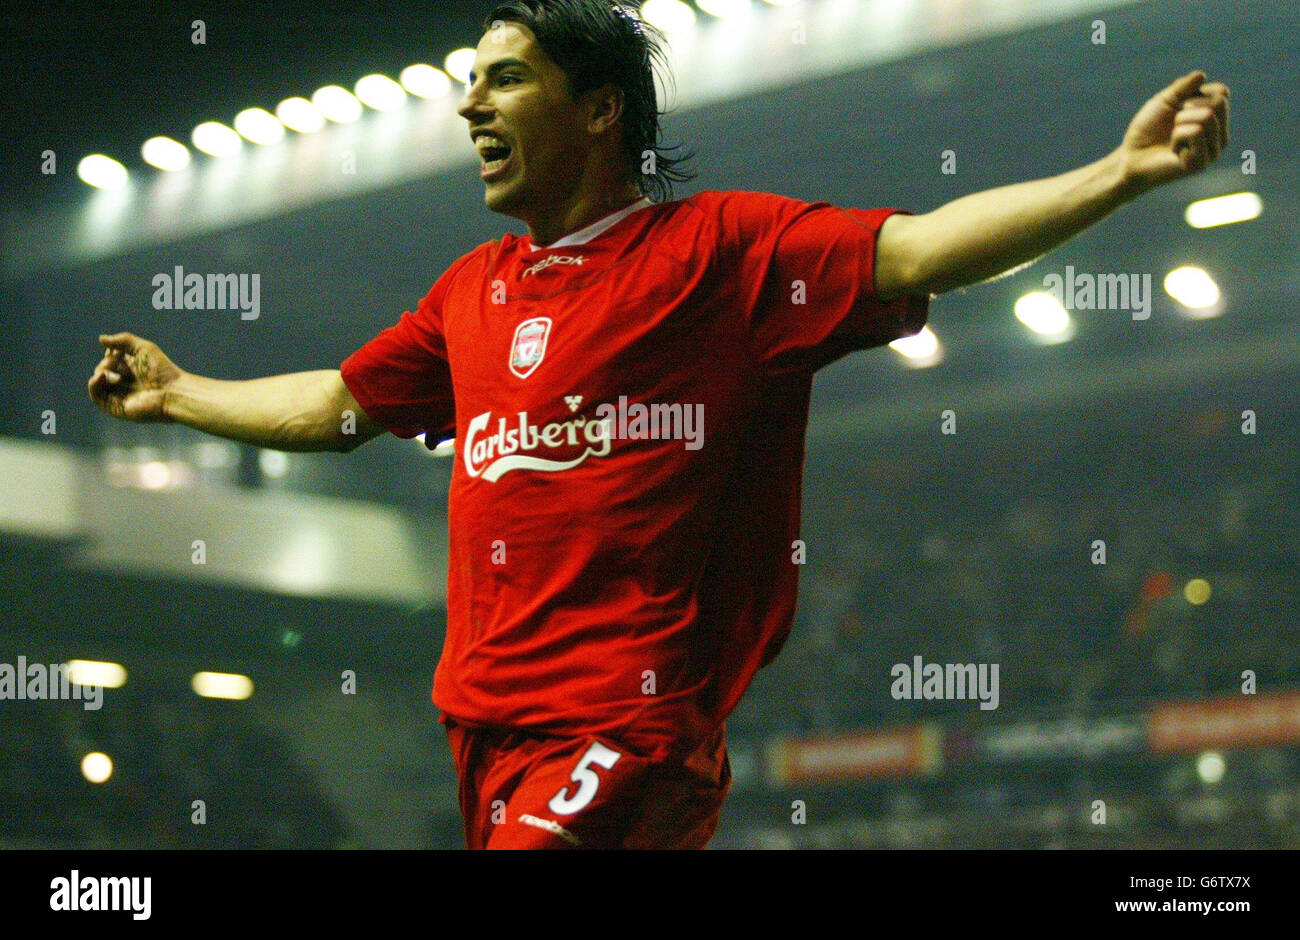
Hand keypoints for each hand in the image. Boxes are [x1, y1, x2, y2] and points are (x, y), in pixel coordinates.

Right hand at [87, 332, 182, 421]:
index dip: (112, 354)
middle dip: (106, 363)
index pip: (112, 359)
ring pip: (98, 383)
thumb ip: (122, 340)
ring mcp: (120, 396)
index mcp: (133, 370)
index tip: (119, 351)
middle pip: (104, 370)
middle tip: (117, 362)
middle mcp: (126, 383)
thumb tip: (101, 339)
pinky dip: (93, 385)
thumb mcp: (142, 348)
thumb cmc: (162, 369)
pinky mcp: (116, 408)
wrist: (172, 392)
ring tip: (110, 370)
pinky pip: (96, 397)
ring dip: (99, 372)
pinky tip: (100, 376)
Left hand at [1117, 71, 1228, 192]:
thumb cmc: (1147, 130)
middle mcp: (1220, 136)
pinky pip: (1195, 132)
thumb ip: (1183, 87)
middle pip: (1219, 103)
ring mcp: (1213, 151)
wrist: (1130, 157)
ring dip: (1180, 122)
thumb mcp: (1165, 101)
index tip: (1179, 108)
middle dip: (1188, 108)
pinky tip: (1173, 151)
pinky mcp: (1201, 163)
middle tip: (1174, 124)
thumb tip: (1202, 75)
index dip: (1196, 94)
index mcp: (1215, 120)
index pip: (1222, 93)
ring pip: (1207, 117)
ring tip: (1172, 137)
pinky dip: (1177, 136)